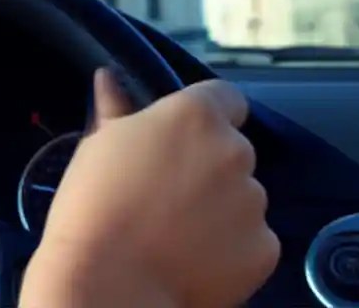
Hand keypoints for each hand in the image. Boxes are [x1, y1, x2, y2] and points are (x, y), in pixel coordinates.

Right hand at [20, 70, 279, 307]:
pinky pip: (252, 239)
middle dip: (209, 166)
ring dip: (220, 208)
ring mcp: (255, 202)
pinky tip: (192, 258)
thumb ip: (115, 108)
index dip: (208, 115)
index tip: (181, 138)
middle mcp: (235, 151)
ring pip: (243, 197)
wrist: (109, 282)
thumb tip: (108, 77)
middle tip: (167, 192)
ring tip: (175, 231)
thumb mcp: (98, 148)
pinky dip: (230, 248)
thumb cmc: (93, 205)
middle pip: (233, 149)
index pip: (226, 97)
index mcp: (194, 116)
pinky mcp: (265, 248)